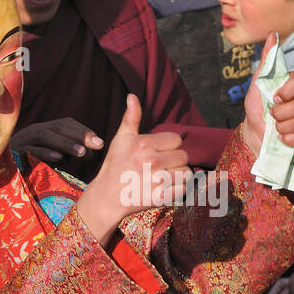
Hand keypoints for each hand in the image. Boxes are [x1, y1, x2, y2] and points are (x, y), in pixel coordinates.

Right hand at [11, 118, 103, 164]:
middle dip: (79, 135)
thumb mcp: (59, 159)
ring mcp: (23, 140)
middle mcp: (35, 131)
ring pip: (44, 136)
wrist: (5, 175)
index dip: (83, 131)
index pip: (66, 124)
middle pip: (58, 127)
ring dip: (65, 143)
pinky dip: (44, 153)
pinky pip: (29, 150)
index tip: (100, 143)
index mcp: (47, 130)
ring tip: (82, 153)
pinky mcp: (13, 152)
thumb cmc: (37, 168)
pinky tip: (58, 159)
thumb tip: (91, 152)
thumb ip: (73, 154)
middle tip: (98, 145)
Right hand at [76, 95, 189, 242]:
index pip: (176, 139)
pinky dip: (178, 188)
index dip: (169, 145)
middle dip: (175, 159)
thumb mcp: (121, 139)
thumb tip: (132, 96)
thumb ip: (131, 117)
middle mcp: (151, 161)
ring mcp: (157, 180)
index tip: (159, 151)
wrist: (107, 197)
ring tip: (166, 175)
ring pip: (186, 172)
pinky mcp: (161, 197)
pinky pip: (183, 188)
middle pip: (183, 156)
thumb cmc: (115, 166)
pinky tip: (166, 187)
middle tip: (161, 165)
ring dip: (179, 174)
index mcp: (143, 144)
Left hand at [243, 32, 293, 156]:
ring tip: (277, 127)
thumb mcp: (257, 82)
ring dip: (284, 127)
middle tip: (273, 116)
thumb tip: (272, 34)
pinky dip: (291, 139)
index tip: (274, 99)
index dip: (286, 92)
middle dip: (281, 114)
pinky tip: (283, 137)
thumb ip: (267, 59)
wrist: (256, 132)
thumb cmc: (257, 106)